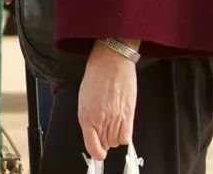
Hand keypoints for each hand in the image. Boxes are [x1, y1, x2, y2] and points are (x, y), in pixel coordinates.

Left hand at [77, 40, 137, 160]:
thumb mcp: (84, 97)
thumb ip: (88, 116)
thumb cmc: (95, 75)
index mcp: (85, 115)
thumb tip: (92, 131)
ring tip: (112, 122)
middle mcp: (99, 120)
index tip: (97, 150)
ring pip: (115, 142)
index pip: (91, 146)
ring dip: (113, 137)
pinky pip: (127, 137)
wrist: (111, 61)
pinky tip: (122, 125)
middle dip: (103, 139)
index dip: (95, 151)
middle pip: (104, 145)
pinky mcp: (129, 115)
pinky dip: (124, 135)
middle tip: (103, 127)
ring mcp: (115, 119)